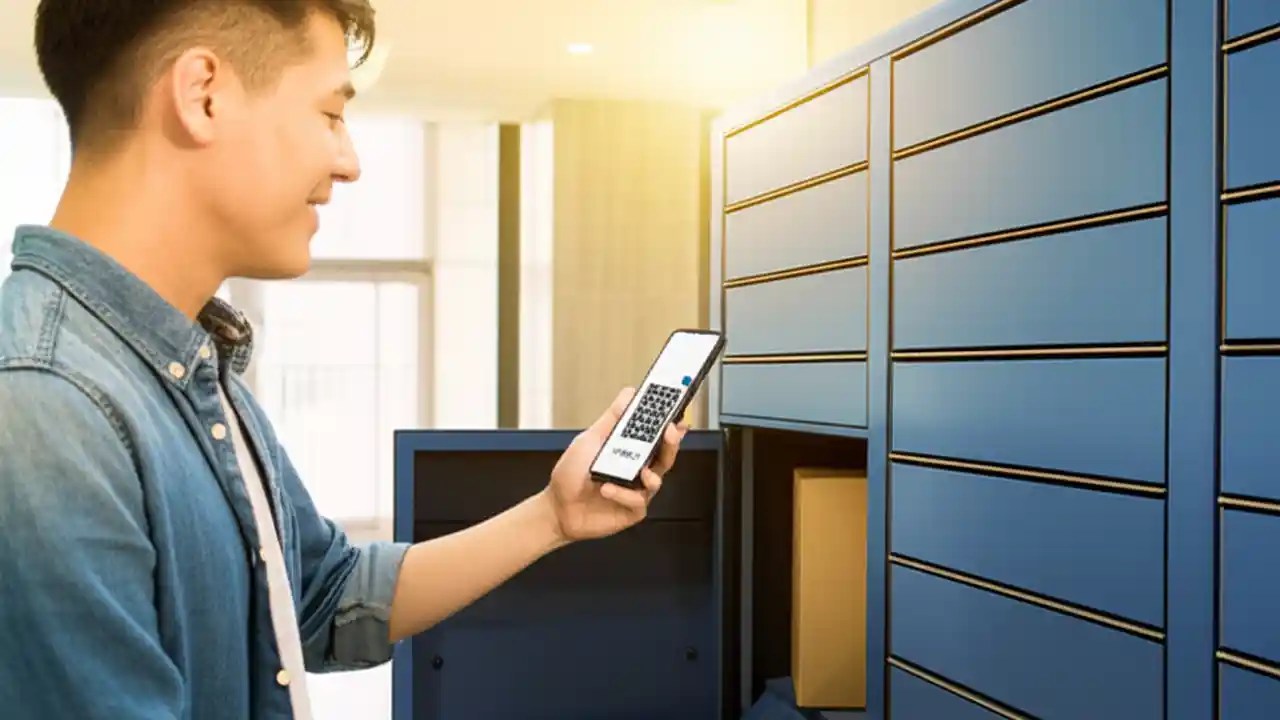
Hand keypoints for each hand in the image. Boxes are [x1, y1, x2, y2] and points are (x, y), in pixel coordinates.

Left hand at [541, 387, 688, 543]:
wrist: (558, 508)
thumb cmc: (571, 474)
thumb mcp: (590, 439)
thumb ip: (612, 418)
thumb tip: (629, 393)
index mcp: (630, 451)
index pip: (656, 436)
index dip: (670, 424)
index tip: (677, 413)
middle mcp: (637, 470)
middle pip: (665, 456)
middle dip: (672, 443)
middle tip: (670, 432)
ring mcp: (636, 491)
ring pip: (657, 480)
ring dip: (651, 474)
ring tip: (640, 471)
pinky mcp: (631, 510)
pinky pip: (637, 501)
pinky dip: (623, 494)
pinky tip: (607, 489)